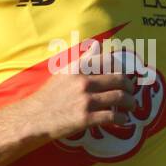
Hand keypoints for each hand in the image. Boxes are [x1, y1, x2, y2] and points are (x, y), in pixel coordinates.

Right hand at [22, 48, 136, 140]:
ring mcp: (86, 100)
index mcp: (78, 68)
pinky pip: (112, 116)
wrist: (34, 119)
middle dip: (129, 86)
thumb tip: (97, 45)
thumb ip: (82, 60)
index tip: (126, 72)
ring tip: (131, 105)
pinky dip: (122, 118)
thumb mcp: (63, 72)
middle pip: (119, 79)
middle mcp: (84, 82)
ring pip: (119, 98)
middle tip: (131, 90)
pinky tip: (123, 119)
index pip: (108, 60)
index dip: (121, 66)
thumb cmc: (48, 96)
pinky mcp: (86, 118)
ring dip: (130, 102)